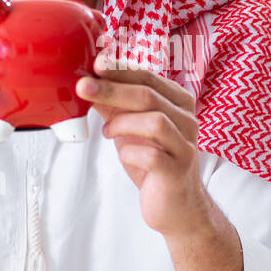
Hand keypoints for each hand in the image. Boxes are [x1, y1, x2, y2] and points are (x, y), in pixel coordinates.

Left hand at [77, 55, 210, 238]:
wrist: (175, 205)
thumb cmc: (154, 162)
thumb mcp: (131, 128)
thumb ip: (115, 106)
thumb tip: (88, 83)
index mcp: (178, 103)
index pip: (149, 77)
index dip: (121, 69)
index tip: (96, 64)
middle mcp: (187, 121)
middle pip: (149, 95)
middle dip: (112, 90)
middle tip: (83, 87)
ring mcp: (185, 146)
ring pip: (155, 122)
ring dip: (123, 123)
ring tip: (108, 132)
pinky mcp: (177, 172)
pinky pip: (152, 155)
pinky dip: (130, 152)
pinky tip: (125, 155)